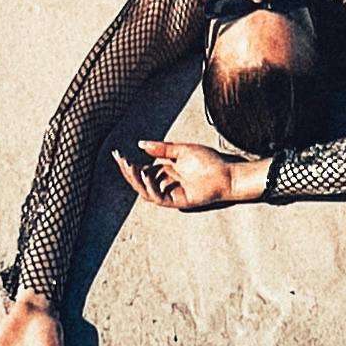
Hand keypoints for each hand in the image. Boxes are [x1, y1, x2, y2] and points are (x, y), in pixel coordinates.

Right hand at [115, 139, 267, 212]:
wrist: (227, 173)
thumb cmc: (209, 162)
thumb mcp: (182, 150)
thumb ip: (162, 148)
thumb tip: (140, 144)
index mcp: (166, 172)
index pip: (142, 170)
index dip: (129, 164)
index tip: (118, 154)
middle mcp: (166, 184)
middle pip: (141, 181)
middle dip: (129, 172)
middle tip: (120, 160)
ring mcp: (171, 193)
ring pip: (146, 191)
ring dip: (136, 180)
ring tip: (129, 166)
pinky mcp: (178, 201)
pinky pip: (159, 197)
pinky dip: (151, 187)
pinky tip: (146, 174)